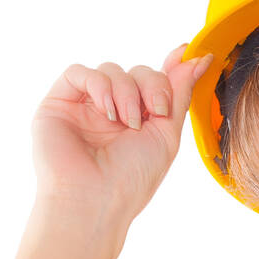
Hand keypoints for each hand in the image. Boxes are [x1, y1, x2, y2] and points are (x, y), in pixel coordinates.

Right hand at [30, 45, 213, 225]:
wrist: (94, 201)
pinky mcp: (58, 104)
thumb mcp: (167, 135)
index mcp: (137, 123)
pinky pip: (79, 72)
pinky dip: (99, 84)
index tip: (189, 56)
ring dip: (126, 91)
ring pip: (111, 70)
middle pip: (136, 72)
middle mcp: (111, 113)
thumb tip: (200, 57)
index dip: (169, 71)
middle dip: (151, 86)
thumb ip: (180, 94)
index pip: (153, 84)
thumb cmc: (131, 179)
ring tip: (127, 122)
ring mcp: (84, 108)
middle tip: (155, 112)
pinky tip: (107, 111)